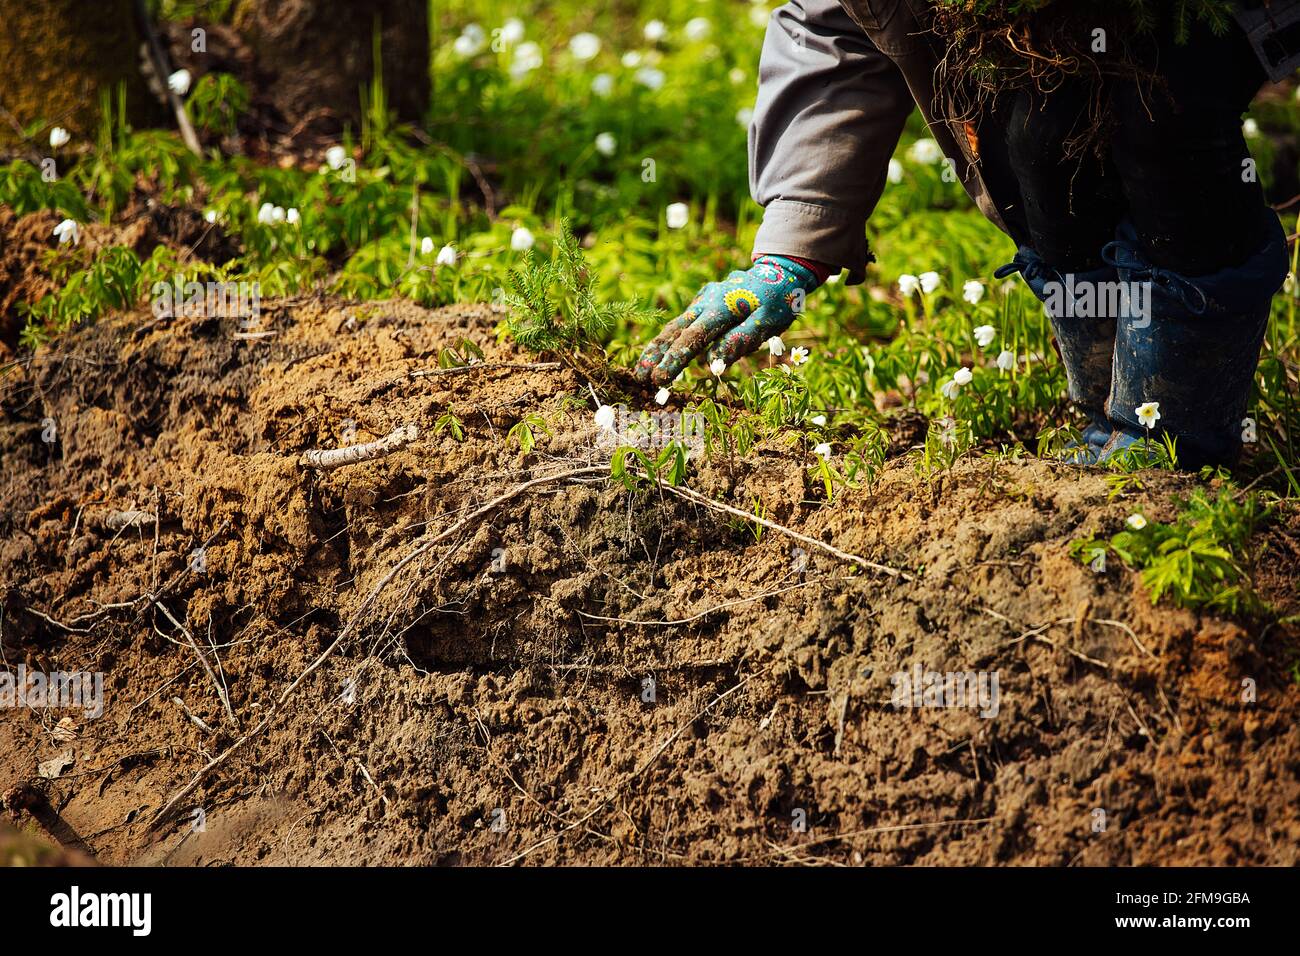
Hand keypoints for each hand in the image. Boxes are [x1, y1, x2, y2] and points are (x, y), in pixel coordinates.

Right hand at [634, 255, 821, 386]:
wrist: (780, 273)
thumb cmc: (777, 302)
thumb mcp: (767, 322)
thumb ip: (739, 341)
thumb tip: (713, 362)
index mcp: (721, 308)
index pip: (691, 339)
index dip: (673, 361)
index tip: (659, 380)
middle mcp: (706, 302)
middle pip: (674, 331)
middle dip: (655, 355)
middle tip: (639, 378)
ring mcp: (703, 300)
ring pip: (676, 326)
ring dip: (658, 347)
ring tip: (643, 368)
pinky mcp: (705, 302)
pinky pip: (685, 322)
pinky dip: (672, 338)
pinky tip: (662, 354)